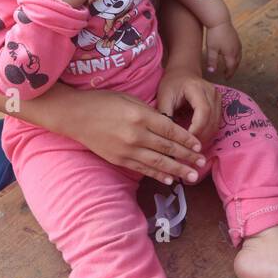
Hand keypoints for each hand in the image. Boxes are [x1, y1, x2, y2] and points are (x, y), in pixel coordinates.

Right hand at [62, 89, 206, 185]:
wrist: (75, 115)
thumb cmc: (103, 102)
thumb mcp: (129, 99)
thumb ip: (150, 112)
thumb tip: (168, 126)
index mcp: (140, 115)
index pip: (171, 130)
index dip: (187, 139)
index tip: (199, 145)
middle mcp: (135, 134)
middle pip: (168, 148)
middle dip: (188, 156)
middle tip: (202, 162)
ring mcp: (126, 149)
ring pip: (158, 162)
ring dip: (177, 170)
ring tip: (192, 176)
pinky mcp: (118, 159)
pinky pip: (142, 169)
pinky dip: (157, 174)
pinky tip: (170, 179)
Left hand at [156, 67, 220, 147]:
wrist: (183, 71)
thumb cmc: (172, 84)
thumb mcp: (164, 96)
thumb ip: (165, 114)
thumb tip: (165, 137)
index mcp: (197, 88)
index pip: (203, 112)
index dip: (196, 129)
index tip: (186, 143)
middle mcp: (212, 92)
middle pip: (212, 119)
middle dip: (201, 137)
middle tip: (189, 150)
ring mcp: (218, 98)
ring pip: (216, 123)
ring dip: (206, 137)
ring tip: (193, 149)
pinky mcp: (219, 104)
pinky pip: (216, 123)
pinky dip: (208, 133)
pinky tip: (198, 141)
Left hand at [204, 21, 240, 77]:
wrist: (219, 19)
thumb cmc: (214, 34)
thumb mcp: (211, 49)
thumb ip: (212, 61)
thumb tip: (212, 72)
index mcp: (231, 53)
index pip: (231, 67)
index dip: (229, 74)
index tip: (226, 78)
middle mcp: (236, 49)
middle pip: (236, 63)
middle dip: (233, 70)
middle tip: (228, 74)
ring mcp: (238, 43)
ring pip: (239, 57)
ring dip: (235, 63)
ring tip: (230, 66)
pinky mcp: (237, 38)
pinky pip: (239, 50)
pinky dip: (236, 56)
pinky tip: (232, 54)